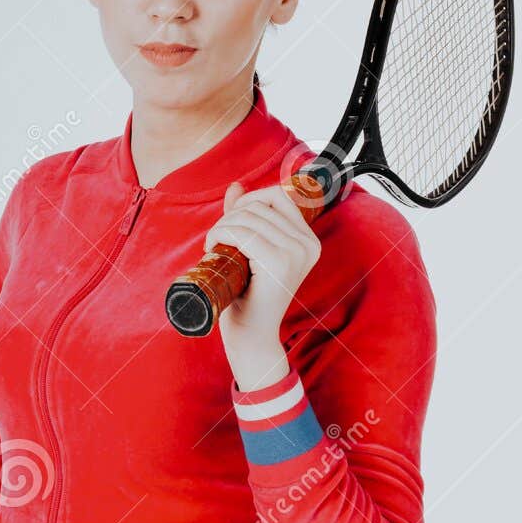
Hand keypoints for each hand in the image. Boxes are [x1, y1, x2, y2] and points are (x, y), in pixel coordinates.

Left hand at [203, 179, 321, 382]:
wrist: (251, 336)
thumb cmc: (248, 296)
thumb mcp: (250, 250)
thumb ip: (247, 218)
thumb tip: (236, 186)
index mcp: (308, 241)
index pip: (279, 196)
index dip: (249, 200)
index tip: (231, 221)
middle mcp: (308, 245)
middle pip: (261, 205)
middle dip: (230, 215)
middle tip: (216, 239)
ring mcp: (296, 254)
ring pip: (249, 218)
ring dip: (222, 226)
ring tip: (213, 245)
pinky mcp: (279, 264)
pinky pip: (244, 233)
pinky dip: (221, 234)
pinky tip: (212, 248)